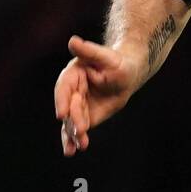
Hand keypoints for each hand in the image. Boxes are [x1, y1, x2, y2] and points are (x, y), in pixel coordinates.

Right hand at [52, 35, 141, 156]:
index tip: (62, 113)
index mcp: (73, 74)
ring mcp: (76, 104)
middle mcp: (71, 91)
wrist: (128, 75)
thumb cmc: (118, 63)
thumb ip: (89, 51)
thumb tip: (73, 41)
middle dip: (74, 120)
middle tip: (81, 130)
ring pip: (70, 121)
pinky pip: (76, 129)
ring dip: (72, 135)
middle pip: (69, 108)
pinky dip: (74, 140)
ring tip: (75, 147)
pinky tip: (73, 150)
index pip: (64, 88)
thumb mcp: (106, 56)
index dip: (62, 101)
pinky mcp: (83, 116)